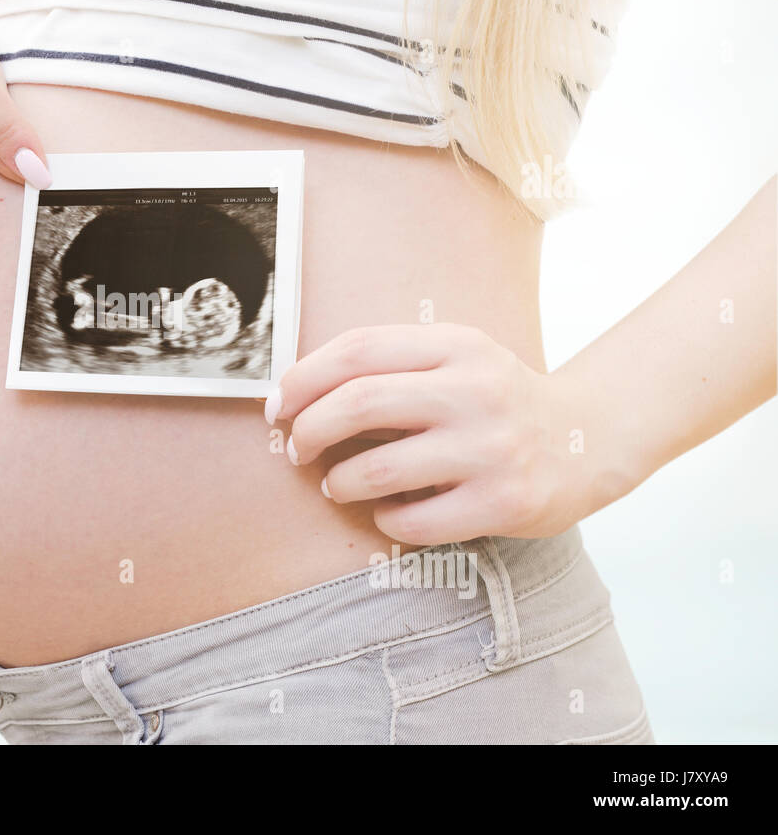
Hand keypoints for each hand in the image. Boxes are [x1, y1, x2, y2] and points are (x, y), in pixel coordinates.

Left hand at [266, 323, 629, 544]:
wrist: (587, 441)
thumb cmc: (495, 401)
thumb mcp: (454, 359)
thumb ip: (389, 365)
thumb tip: (294, 394)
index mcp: (457, 345)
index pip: (357, 350)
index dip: (302, 378)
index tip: (278, 405)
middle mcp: (476, 391)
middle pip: (358, 403)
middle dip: (309, 430)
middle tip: (296, 448)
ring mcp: (492, 448)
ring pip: (378, 469)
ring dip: (339, 482)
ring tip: (338, 484)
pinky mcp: (504, 502)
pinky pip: (412, 520)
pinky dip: (383, 520)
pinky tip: (386, 513)